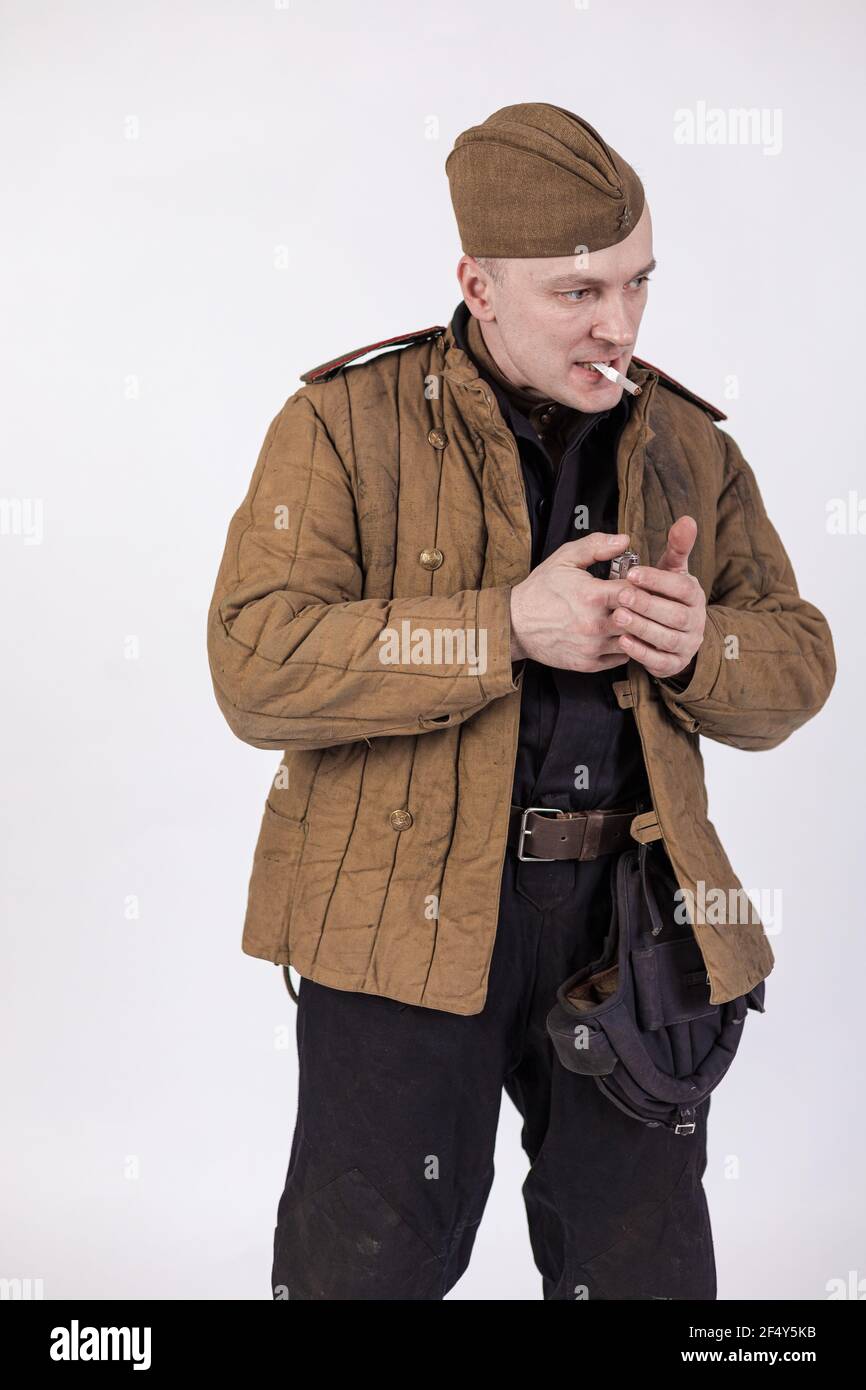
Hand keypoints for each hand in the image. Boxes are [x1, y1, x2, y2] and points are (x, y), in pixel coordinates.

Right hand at [510, 532, 638, 672]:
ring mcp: (593, 647)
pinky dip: (626, 646)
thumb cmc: (540, 590)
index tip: (641, 581)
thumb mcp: (564, 559)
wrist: (515, 625)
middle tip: (644, 601)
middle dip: (645, 607)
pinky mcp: (589, 664)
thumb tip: (624, 540)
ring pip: (635, 640)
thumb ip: (596, 546)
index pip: (637, 589)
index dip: (644, 583)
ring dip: (637, 629)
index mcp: (592, 596)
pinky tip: (620, 634)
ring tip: (633, 617)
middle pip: (641, 617)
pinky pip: (623, 658)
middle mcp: (595, 624)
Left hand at [611, 515, 706, 679]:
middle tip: (621, 596)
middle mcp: (695, 621)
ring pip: (666, 638)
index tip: (632, 573)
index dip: (657, 580)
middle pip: (674, 615)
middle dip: (647, 604)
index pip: (681, 587)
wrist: (673, 632)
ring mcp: (687, 644)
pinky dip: (642, 652)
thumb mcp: (672, 570)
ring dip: (642, 627)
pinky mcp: (674, 664)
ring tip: (618, 617)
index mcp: (694, 595)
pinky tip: (623, 642)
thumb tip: (687, 519)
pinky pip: (659, 661)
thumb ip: (677, 546)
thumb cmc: (665, 594)